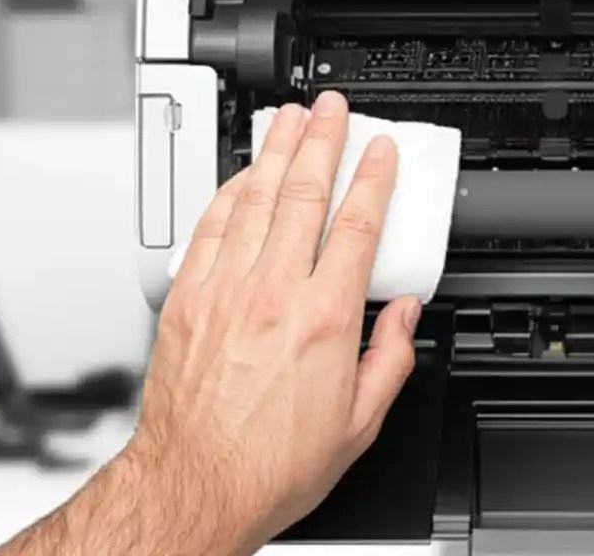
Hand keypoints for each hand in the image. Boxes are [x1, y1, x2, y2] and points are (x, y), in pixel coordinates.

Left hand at [127, 93, 417, 550]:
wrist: (196, 483)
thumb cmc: (271, 462)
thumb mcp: (361, 423)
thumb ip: (392, 359)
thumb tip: (406, 317)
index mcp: (325, 321)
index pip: (356, 226)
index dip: (373, 179)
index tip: (380, 152)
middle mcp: (273, 295)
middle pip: (303, 195)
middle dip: (322, 142)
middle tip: (332, 110)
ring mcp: (224, 292)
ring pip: (254, 200)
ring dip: (276, 152)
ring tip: (290, 119)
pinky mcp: (187, 301)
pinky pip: (209, 229)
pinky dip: (229, 193)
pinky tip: (242, 174)